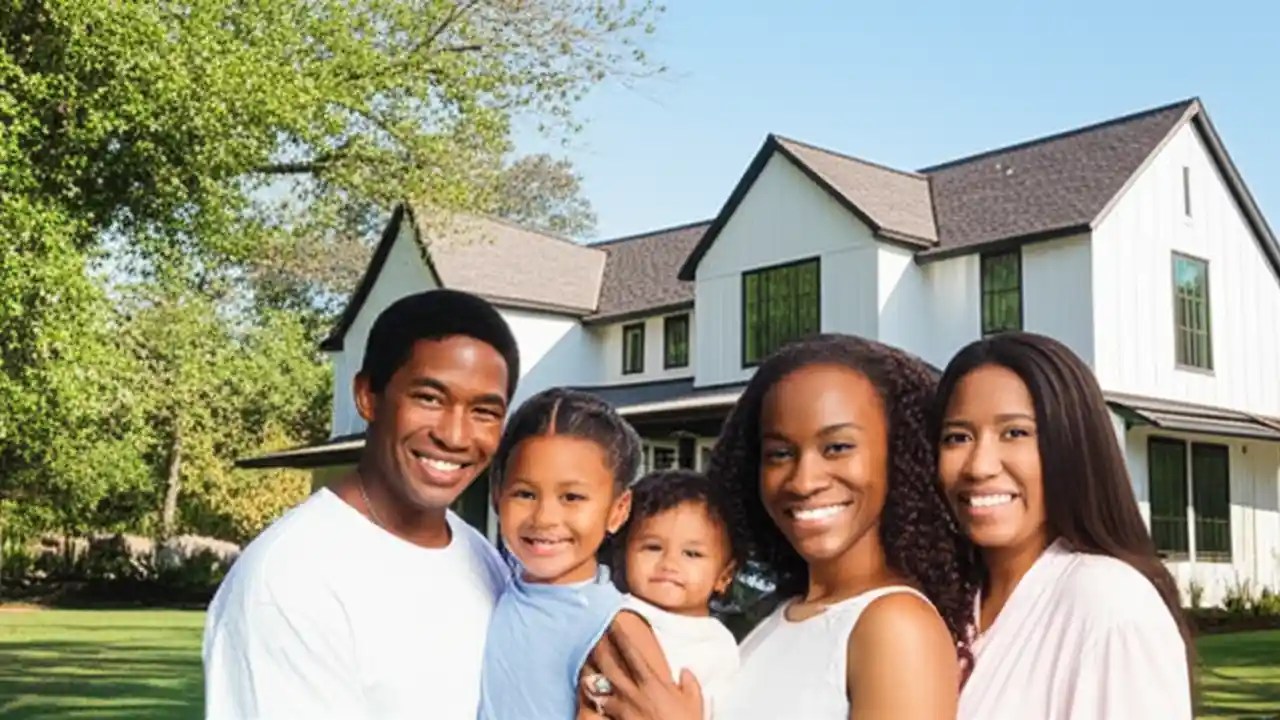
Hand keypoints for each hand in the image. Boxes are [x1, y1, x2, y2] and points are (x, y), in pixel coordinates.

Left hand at [581, 620, 703, 719]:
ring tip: (581, 665)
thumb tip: (686, 671)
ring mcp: (620, 709)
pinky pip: (598, 709)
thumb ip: (690, 685)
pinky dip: (591, 702)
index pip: (632, 653)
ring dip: (588, 675)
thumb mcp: (695, 704)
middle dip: (599, 648)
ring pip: (597, 687)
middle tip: (590, 635)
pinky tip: (584, 697)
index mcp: (652, 683)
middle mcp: (632, 693)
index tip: (612, 622)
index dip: (620, 636)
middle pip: (609, 665)